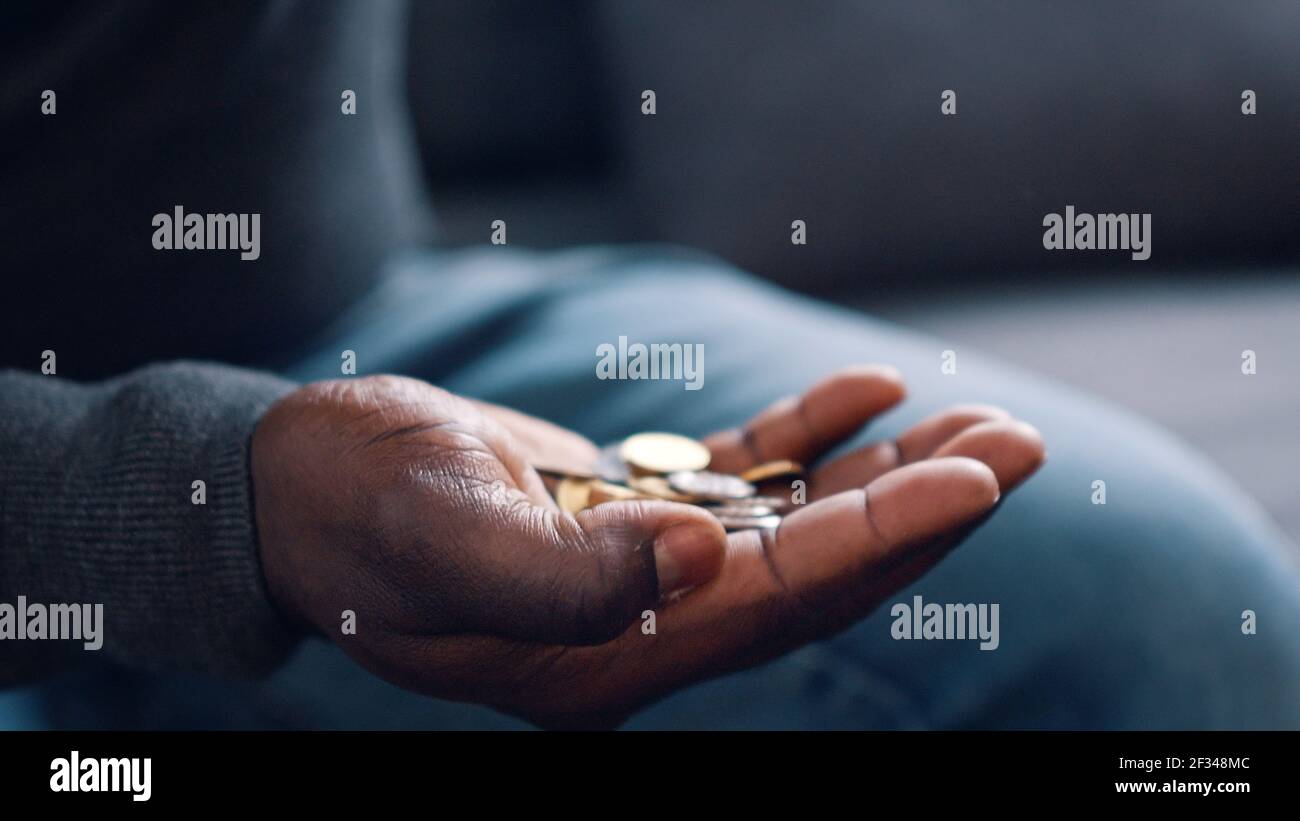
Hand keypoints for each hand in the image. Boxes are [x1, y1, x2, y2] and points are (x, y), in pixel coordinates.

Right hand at [251, 368, 1043, 727]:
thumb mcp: (438, 531)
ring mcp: (641, 577)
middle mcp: (640, 628)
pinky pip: (739, 482)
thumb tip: (699, 554)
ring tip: (976, 416)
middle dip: (919, 510)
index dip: (881, 538)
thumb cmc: (351, 507)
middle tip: (1018, 443)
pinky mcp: (628, 521)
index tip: (977, 477)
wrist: (296, 489)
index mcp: (605, 654)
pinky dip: (803, 440)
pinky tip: (863, 392)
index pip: (777, 597)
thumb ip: (564, 571)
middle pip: (813, 573)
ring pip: (792, 529)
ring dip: (885, 474)